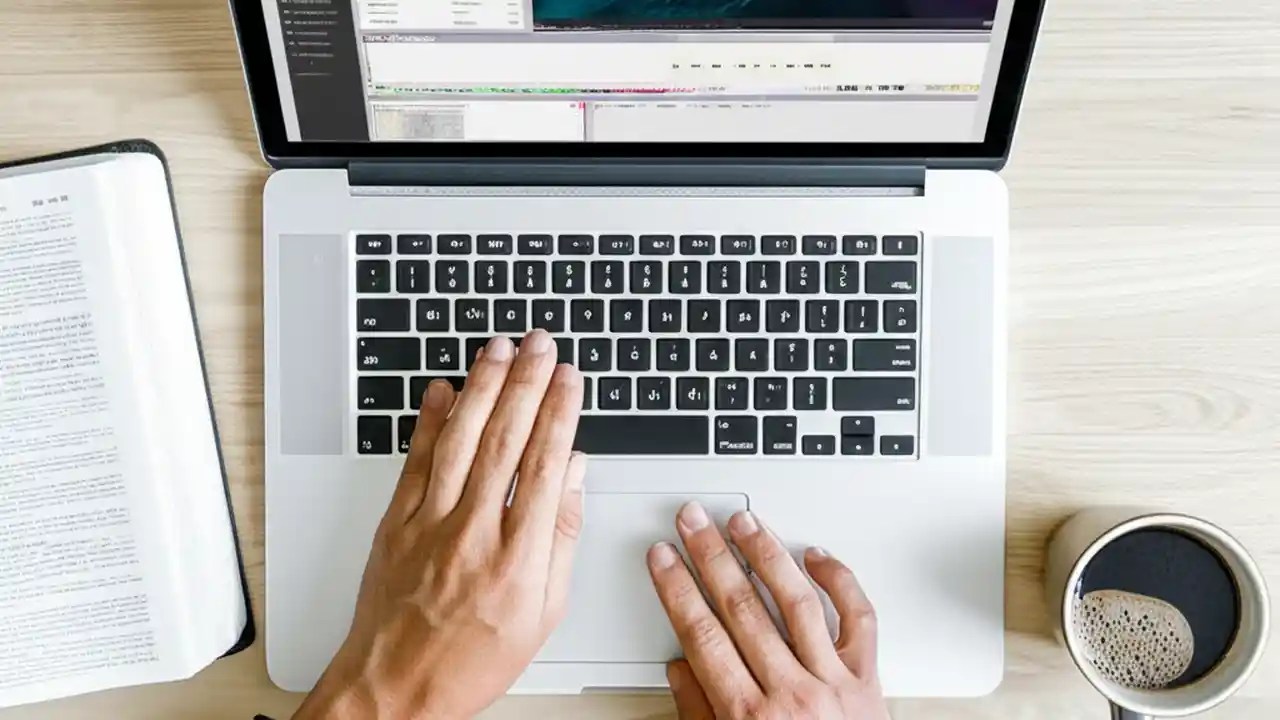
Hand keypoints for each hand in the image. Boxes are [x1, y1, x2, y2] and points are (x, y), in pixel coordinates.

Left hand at [295, 330, 585, 719]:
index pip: (543, 464)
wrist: (394, 688)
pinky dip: (429, 421)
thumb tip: (571, 475)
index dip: (559, 413)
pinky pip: (414, 461)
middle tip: (539, 345)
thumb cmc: (471, 660)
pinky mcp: (395, 523)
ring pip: (460, 440)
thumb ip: (560, 538)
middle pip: (504, 440)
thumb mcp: (543, 614)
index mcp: (517, 558)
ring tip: (498, 349)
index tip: (569, 379)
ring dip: (481, 387)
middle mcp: (472, 533)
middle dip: (526, 383)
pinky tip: (442, 389)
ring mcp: (428, 524)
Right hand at [649, 503, 890, 719]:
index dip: (677, 588)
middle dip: (711, 556)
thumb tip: (679, 668)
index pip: (702, 634)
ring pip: (796, 601)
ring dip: (765, 554)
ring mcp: (834, 683)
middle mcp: (792, 694)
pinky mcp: (870, 680)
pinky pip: (859, 619)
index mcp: (749, 718)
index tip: (663, 558)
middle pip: (742, 608)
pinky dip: (840, 581)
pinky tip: (817, 554)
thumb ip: (701, 713)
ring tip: (743, 522)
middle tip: (693, 520)